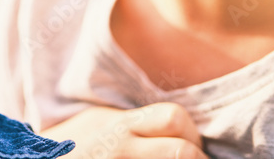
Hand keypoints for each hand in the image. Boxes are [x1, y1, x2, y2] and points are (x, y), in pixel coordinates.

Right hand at [43, 102, 207, 158]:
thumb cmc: (76, 144)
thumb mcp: (104, 120)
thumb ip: (138, 122)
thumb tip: (180, 125)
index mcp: (122, 126)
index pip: (174, 118)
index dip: (191, 131)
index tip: (190, 141)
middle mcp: (124, 150)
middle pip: (183, 152)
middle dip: (196, 157)